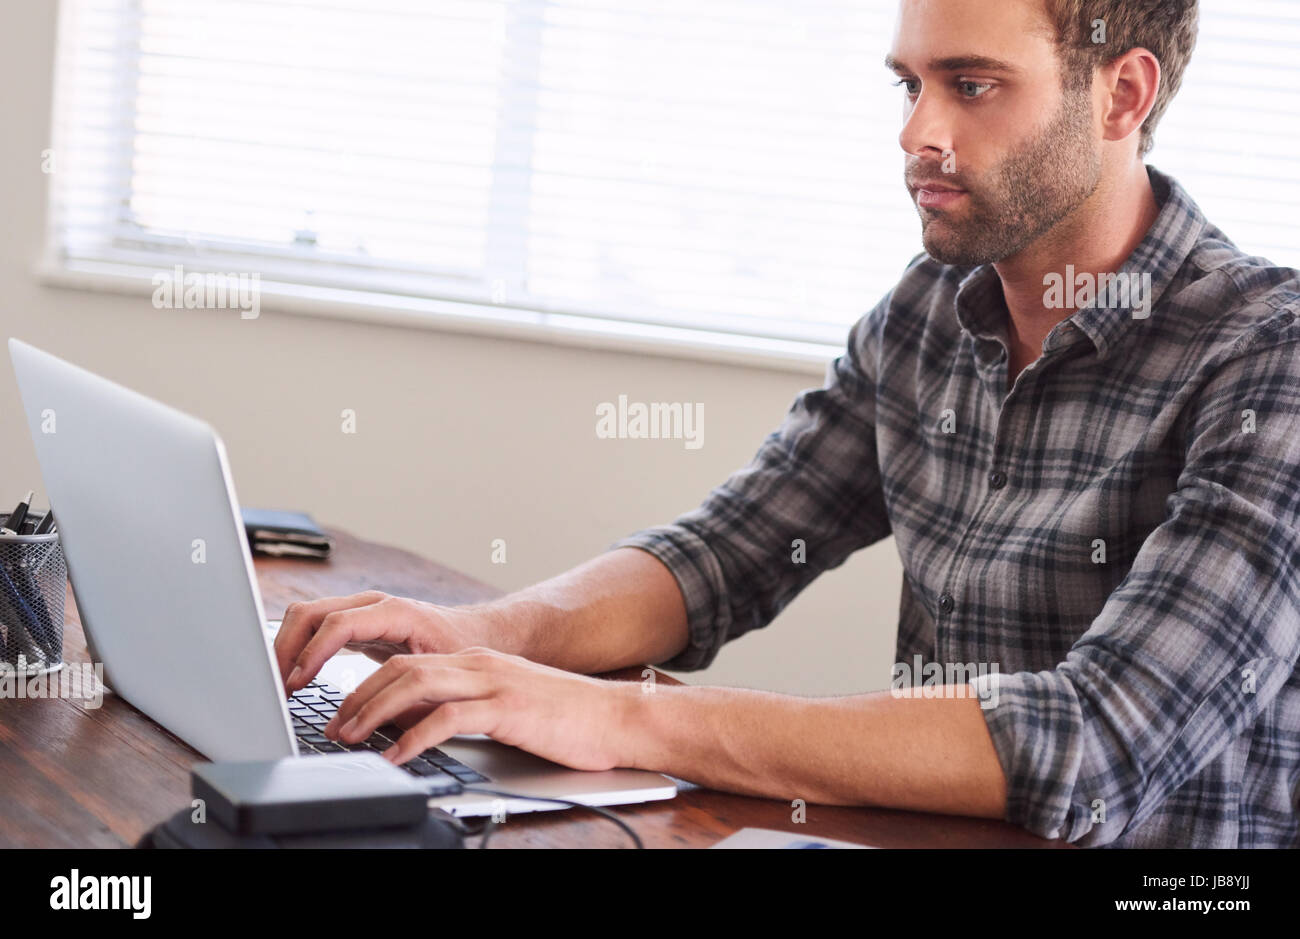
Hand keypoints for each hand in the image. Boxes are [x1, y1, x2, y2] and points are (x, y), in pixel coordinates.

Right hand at [273, 590, 502, 693]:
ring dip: (287, 648)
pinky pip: (314, 627)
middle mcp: (372, 604)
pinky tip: (294, 678)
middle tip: (276, 688)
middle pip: (311, 613)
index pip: (339, 623)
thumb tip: (382, 719)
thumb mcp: (441, 671)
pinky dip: (298, 649)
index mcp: (395, 612)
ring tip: (280, 685)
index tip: (296, 682)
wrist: (473, 632)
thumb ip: (411, 690)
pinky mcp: (354, 623)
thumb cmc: (461, 650)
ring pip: (306, 616)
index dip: (313, 652)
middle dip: (287, 648)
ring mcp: (360, 610)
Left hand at [322, 647, 636, 770]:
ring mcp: (493, 681)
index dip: (367, 684)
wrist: (618, 717)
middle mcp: (480, 664)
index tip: (342, 711)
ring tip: (349, 737)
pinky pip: (448, 718)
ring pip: (416, 684)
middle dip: (358, 696)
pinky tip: (395, 757)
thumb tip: (416, 728)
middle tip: (333, 725)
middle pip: (401, 667)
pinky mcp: (507, 706)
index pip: (408, 662)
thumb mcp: (507, 707)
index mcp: (478, 662)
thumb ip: (465, 709)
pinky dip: (413, 737)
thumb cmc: (567, 720)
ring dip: (374, 711)